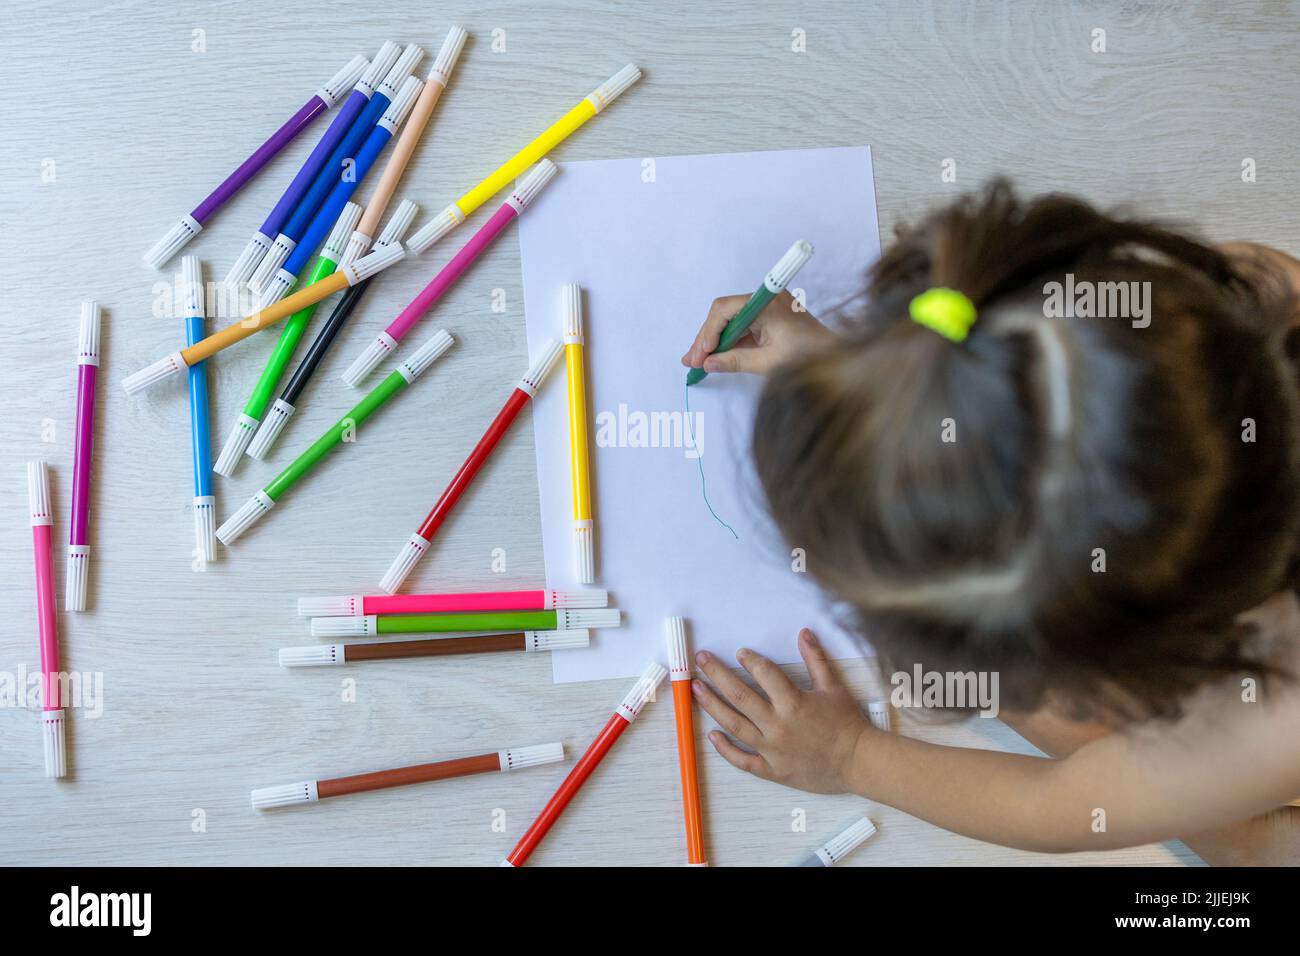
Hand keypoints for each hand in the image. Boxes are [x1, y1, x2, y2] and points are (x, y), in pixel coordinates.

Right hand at [681, 290, 834, 375]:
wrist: (836, 357)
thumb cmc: (808, 357)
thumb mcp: (767, 363)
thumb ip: (734, 361)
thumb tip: (708, 364)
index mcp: (767, 304)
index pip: (725, 309)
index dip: (708, 332)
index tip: (700, 354)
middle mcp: (766, 300)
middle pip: (724, 314)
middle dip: (706, 338)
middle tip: (691, 361)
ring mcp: (767, 308)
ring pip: (730, 321)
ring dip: (714, 341)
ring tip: (697, 362)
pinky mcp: (769, 318)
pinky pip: (742, 326)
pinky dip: (729, 342)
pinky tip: (714, 356)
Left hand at [692, 628, 870, 793]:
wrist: (859, 762)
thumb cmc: (847, 724)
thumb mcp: (834, 687)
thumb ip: (816, 659)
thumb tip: (803, 633)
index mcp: (794, 703)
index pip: (764, 674)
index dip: (750, 661)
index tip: (739, 653)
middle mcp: (778, 725)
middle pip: (740, 696)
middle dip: (717, 675)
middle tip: (701, 660)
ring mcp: (772, 749)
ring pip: (735, 725)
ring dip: (712, 705)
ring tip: (696, 689)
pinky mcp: (773, 770)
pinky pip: (743, 760)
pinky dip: (726, 749)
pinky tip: (711, 735)